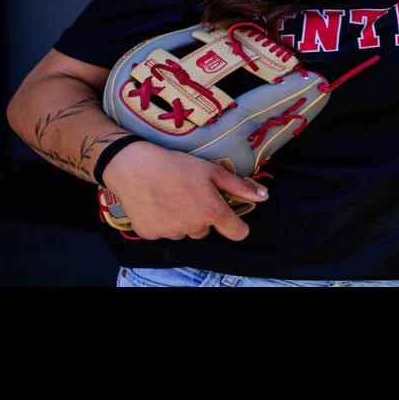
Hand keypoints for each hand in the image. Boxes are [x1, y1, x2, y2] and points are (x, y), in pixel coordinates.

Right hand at [101, 141, 268, 240]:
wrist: (133, 166)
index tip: (230, 218)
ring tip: (170, 197)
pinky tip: (155, 203)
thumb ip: (239, 187)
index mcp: (212, 212)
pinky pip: (163, 232)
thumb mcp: (212, 171)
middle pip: (206, 230)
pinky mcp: (151, 234)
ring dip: (181, 220)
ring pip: (184, 231)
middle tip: (189, 195)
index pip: (238, 233)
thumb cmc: (176, 165)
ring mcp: (171, 232)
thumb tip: (264, 197)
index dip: (237, 225)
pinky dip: (161, 221)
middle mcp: (193, 227)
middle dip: (202, 217)